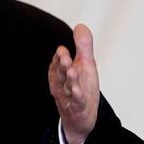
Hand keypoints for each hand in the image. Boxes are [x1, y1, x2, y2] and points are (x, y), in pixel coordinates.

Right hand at [49, 24, 100, 143]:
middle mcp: (62, 85)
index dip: (59, 57)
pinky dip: (77, 97)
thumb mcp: (85, 66)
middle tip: (63, 55)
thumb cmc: (82, 88)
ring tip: (72, 70)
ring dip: (69, 79)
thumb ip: (83, 47)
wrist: (82, 118)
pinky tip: (79, 92)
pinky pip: (77, 102)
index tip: (62, 50)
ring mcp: (69, 97)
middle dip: (62, 64)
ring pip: (68, 87)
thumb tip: (80, 26)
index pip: (58, 63)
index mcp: (62, 73)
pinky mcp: (78, 108)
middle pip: (61, 74)